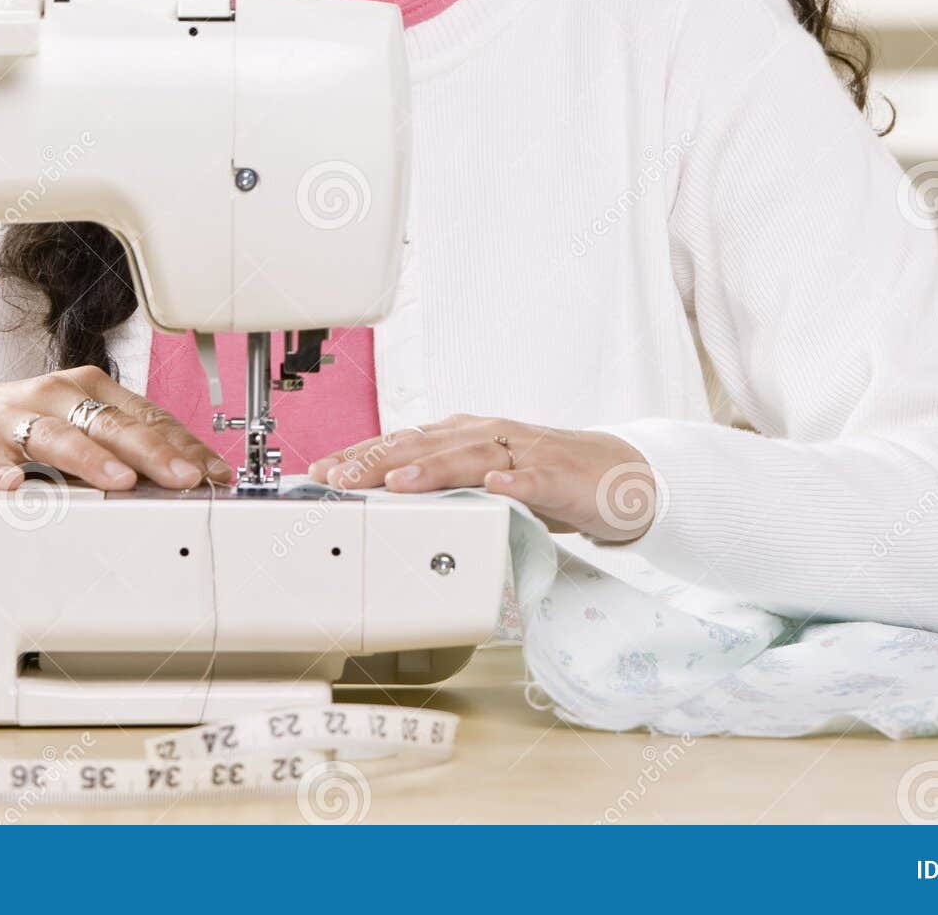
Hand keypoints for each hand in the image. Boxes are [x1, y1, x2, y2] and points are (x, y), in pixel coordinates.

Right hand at [0, 365, 232, 491]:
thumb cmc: (11, 430)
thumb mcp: (73, 433)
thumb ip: (118, 450)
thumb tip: (179, 477)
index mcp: (88, 392)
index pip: (146, 419)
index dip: (184, 446)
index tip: (216, 473)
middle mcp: (55, 396)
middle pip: (112, 424)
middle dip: (153, 452)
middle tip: (185, 478)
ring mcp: (11, 415)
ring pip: (58, 435)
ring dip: (90, 459)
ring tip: (119, 481)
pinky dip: (0, 469)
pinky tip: (14, 486)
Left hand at [305, 413, 659, 543]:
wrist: (617, 474)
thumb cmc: (544, 477)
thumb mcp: (482, 482)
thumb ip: (440, 487)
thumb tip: (381, 502)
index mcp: (467, 436)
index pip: (404, 441)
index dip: (361, 455)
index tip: (320, 472)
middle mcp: (489, 436)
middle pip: (426, 444)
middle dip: (379, 461)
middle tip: (339, 480)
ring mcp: (525, 454)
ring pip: (472, 456)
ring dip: (433, 468)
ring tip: (399, 483)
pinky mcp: (558, 476)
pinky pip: (534, 479)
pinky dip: (515, 482)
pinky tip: (497, 487)